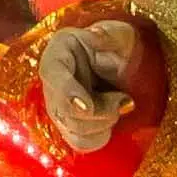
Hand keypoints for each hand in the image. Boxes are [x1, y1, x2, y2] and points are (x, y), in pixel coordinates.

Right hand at [30, 7, 156, 153]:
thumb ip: (108, 34)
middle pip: (63, 110)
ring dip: (104, 123)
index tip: (87, 107)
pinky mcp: (69, 126)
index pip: (51, 74)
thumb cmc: (119, 45)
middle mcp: (52, 82)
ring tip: (120, 103)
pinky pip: (81, 143)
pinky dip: (102, 135)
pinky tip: (112, 117)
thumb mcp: (120, 34)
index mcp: (59, 52)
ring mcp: (58, 106)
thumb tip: (95, 35)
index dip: (66, 92)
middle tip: (125, 100)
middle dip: (100, 112)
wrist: (124, 64)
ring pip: (73, 131)